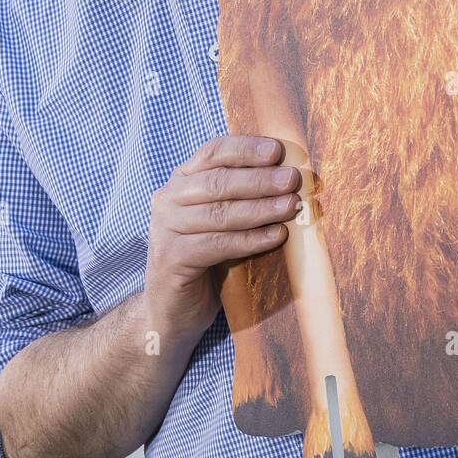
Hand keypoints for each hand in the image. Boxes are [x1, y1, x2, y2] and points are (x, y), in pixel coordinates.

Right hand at [144, 135, 301, 336]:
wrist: (173, 309)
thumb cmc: (206, 258)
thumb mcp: (220, 219)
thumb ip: (240, 196)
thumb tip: (289, 176)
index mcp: (181, 180)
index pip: (213, 153)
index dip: (245, 149)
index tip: (277, 150)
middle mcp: (167, 199)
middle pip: (217, 182)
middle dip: (259, 179)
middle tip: (292, 180)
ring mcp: (165, 229)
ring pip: (219, 213)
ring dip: (260, 208)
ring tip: (291, 205)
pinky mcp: (171, 258)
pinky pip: (218, 244)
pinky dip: (250, 239)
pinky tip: (276, 236)